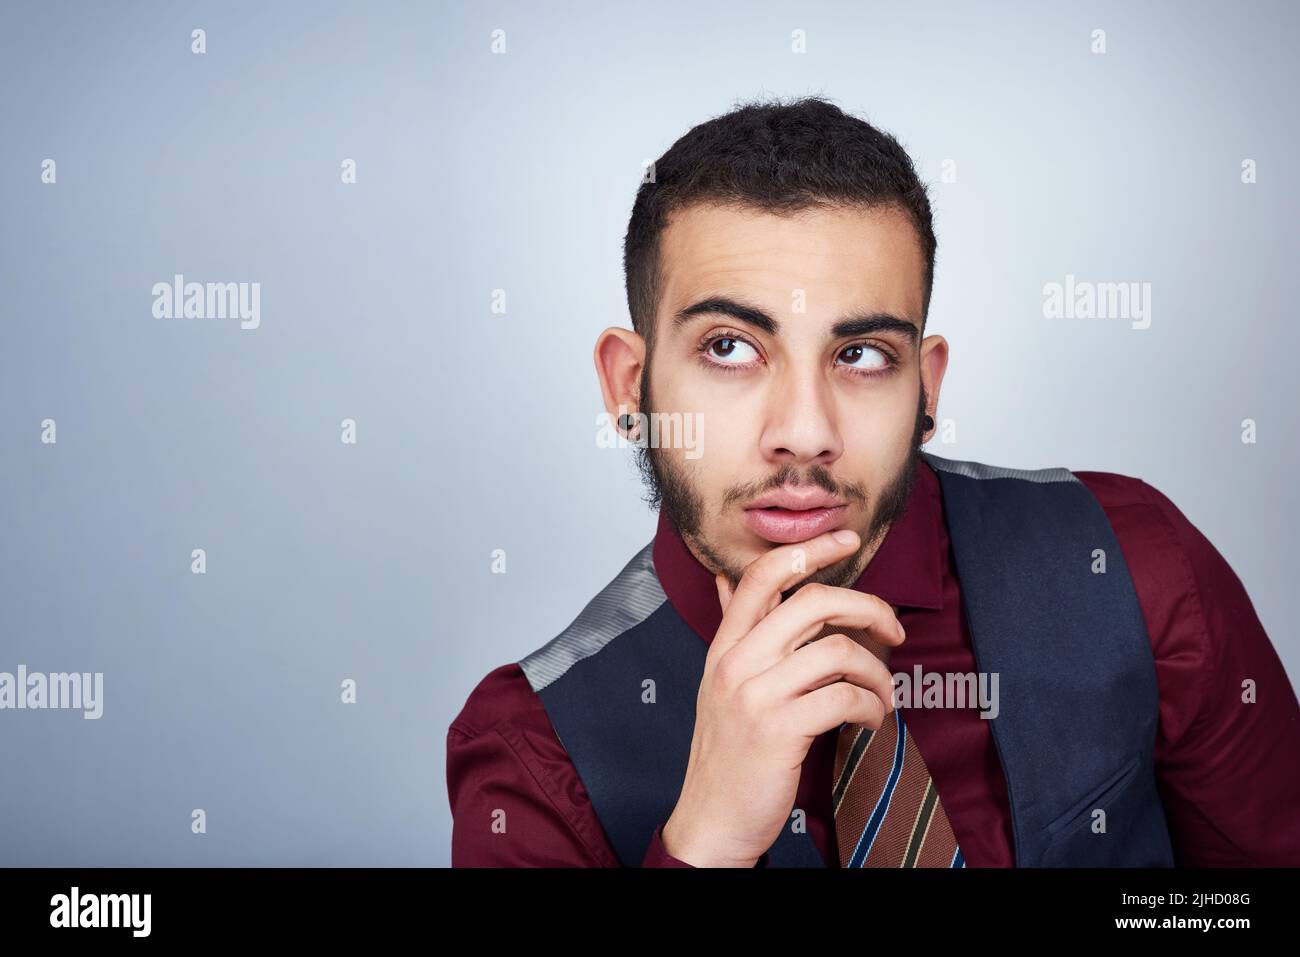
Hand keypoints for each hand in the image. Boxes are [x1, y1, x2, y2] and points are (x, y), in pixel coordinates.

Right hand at [660, 529, 905, 866]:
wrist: (711, 819)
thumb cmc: (727, 751)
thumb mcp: (719, 682)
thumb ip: (733, 630)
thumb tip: (727, 579)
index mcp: (724, 645)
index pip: (764, 574)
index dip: (811, 550)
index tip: (848, 540)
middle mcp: (736, 661)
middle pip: (812, 601)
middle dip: (869, 608)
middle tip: (894, 631)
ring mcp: (756, 695)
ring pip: (839, 650)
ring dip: (877, 673)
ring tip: (884, 694)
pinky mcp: (780, 730)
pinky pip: (844, 698)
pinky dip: (871, 707)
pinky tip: (870, 719)